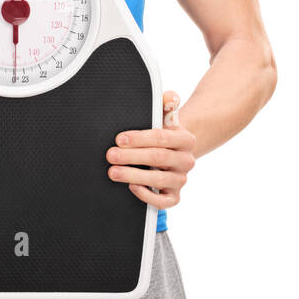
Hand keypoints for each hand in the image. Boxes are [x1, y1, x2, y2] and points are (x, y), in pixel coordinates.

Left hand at [105, 90, 195, 208]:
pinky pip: (163, 201)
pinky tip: (131, 187)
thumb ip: (168, 103)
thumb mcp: (165, 117)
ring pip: (159, 180)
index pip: (162, 138)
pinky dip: (147, 195)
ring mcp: (181, 180)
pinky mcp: (174, 196)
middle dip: (131, 156)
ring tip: (113, 172)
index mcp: (186, 139)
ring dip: (134, 175)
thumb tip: (169, 97)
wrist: (171, 154)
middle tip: (111, 155)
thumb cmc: (162, 134)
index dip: (139, 138)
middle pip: (158, 158)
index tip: (119, 139)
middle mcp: (187, 161)